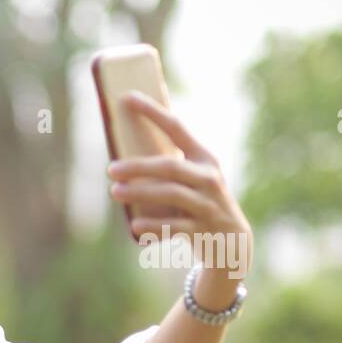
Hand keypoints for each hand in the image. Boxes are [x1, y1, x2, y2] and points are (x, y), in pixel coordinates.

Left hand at [107, 91, 253, 283]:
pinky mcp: (204, 231)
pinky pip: (175, 227)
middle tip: (110, 169)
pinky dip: (153, 226)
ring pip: (172, 194)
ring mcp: (208, 205)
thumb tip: (122, 160)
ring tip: (115, 192)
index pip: (177, 129)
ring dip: (140, 193)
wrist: (231, 244)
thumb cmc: (200, 206)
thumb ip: (167, 169)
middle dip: (139, 166)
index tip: (128, 98)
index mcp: (204, 159)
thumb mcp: (192, 182)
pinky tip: (134, 227)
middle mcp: (209, 178)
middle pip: (170, 167)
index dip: (153, 112)